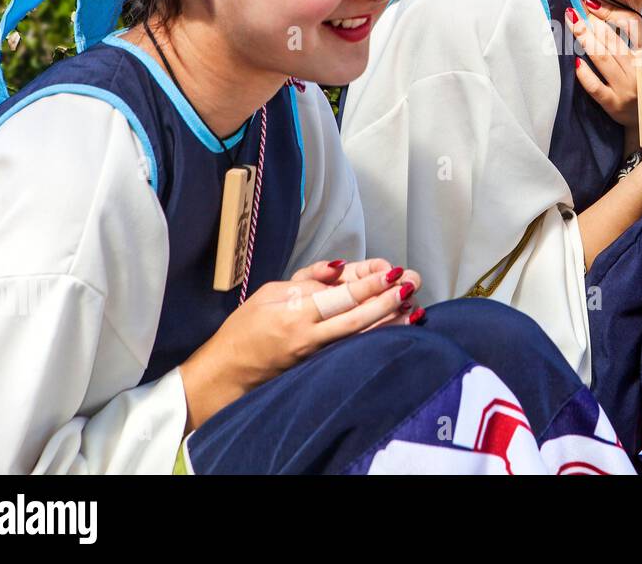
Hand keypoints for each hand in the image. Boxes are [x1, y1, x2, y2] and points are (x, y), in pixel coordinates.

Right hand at [179, 262, 421, 430]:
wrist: (227, 373)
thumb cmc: (245, 329)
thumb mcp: (269, 293)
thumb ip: (307, 280)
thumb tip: (339, 268)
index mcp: (294, 315)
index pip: (338, 297)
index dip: (367, 285)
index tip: (390, 272)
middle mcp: (309, 337)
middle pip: (355, 318)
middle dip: (387, 300)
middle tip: (411, 283)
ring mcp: (316, 355)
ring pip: (359, 337)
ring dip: (389, 321)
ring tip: (414, 305)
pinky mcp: (319, 366)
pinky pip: (352, 348)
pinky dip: (375, 337)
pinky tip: (396, 328)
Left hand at [566, 0, 641, 128]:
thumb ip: (632, 45)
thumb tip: (603, 20)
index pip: (634, 27)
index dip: (613, 13)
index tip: (593, 4)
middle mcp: (638, 70)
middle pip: (613, 40)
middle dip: (591, 23)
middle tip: (574, 10)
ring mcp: (625, 88)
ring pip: (603, 59)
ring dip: (586, 40)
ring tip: (572, 24)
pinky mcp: (613, 104)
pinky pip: (596, 87)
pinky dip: (585, 75)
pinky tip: (575, 63)